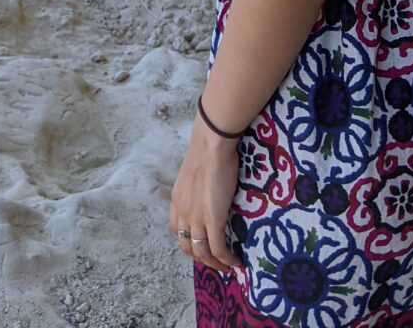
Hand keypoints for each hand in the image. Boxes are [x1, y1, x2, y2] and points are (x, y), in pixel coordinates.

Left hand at [169, 120, 245, 277]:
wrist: (212, 144)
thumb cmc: (209, 150)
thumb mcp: (196, 172)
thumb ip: (198, 186)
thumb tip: (210, 190)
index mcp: (177, 200)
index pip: (176, 230)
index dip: (188, 242)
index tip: (202, 246)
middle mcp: (183, 212)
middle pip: (187, 246)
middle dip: (201, 259)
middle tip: (216, 262)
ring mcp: (196, 217)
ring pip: (202, 252)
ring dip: (215, 264)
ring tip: (228, 268)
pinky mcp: (212, 218)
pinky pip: (218, 248)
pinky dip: (227, 259)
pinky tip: (237, 262)